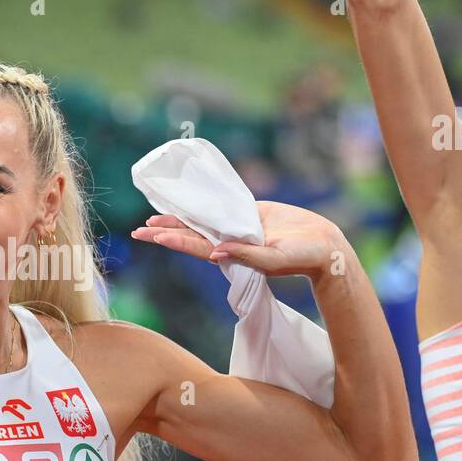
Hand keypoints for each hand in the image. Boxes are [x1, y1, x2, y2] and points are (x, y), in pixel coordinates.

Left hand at [130, 203, 348, 280]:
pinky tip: (187, 202)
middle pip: (192, 235)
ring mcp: (238, 228)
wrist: (323, 246)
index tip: (155, 235)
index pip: (198, 247)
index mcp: (233, 255)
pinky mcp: (250, 214)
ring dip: (178, 219)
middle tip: (138, 231)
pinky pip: (221, 208)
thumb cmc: (302, 258)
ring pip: (202, 222)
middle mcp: (231, 242)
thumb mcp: (274, 259)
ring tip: (153, 219)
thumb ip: (247, 256)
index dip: (176, 240)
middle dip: (166, 232)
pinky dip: (202, 205)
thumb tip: (216, 253)